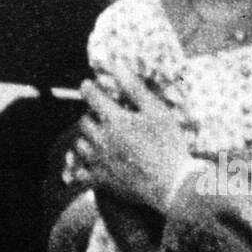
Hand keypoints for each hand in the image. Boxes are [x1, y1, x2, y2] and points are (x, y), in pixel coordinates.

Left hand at [76, 73, 191, 212]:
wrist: (171, 185)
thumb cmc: (168, 145)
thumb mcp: (157, 112)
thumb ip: (135, 89)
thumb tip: (117, 66)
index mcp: (114, 119)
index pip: (91, 97)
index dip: (88, 88)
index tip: (88, 85)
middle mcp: (101, 139)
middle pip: (85, 121)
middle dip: (91, 115)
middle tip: (101, 115)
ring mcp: (98, 161)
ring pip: (80, 144)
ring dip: (87, 138)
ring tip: (98, 138)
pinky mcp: (100, 180)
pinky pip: (80, 171)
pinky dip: (82, 165)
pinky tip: (92, 162)